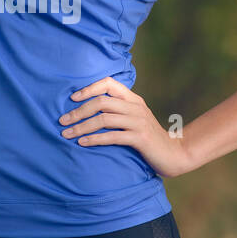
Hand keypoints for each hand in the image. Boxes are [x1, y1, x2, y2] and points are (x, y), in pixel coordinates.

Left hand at [58, 76, 193, 177]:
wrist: (174, 154)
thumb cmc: (148, 138)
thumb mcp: (134, 119)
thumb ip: (118, 111)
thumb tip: (90, 109)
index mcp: (133, 99)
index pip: (108, 83)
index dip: (88, 88)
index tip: (72, 99)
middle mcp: (135, 107)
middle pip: (101, 102)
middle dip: (78, 111)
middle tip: (62, 121)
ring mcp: (139, 122)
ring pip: (104, 119)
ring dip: (82, 126)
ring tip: (66, 134)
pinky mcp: (140, 138)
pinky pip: (112, 136)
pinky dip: (94, 139)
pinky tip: (82, 143)